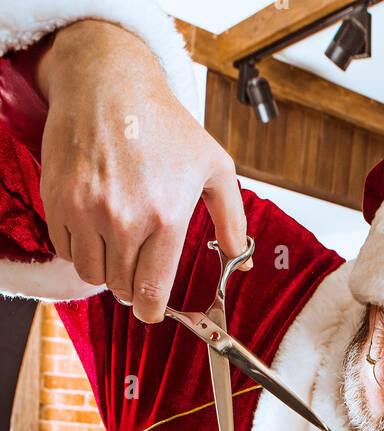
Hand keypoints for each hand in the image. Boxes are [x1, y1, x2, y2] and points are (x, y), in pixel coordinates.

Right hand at [35, 21, 247, 321]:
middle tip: (137, 267)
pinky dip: (80, 246)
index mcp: (165, 217)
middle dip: (131, 286)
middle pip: (121, 287)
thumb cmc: (162, 121)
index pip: (151, 291)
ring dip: (105, 268)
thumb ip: (231, 218)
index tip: (153, 310)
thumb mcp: (213, 166)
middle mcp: (123, 220)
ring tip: (117, 244)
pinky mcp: (58, 201)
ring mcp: (85, 211)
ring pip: (91, 273)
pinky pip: (66, 248)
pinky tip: (95, 225)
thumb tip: (240, 260)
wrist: (108, 82)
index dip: (152, 310)